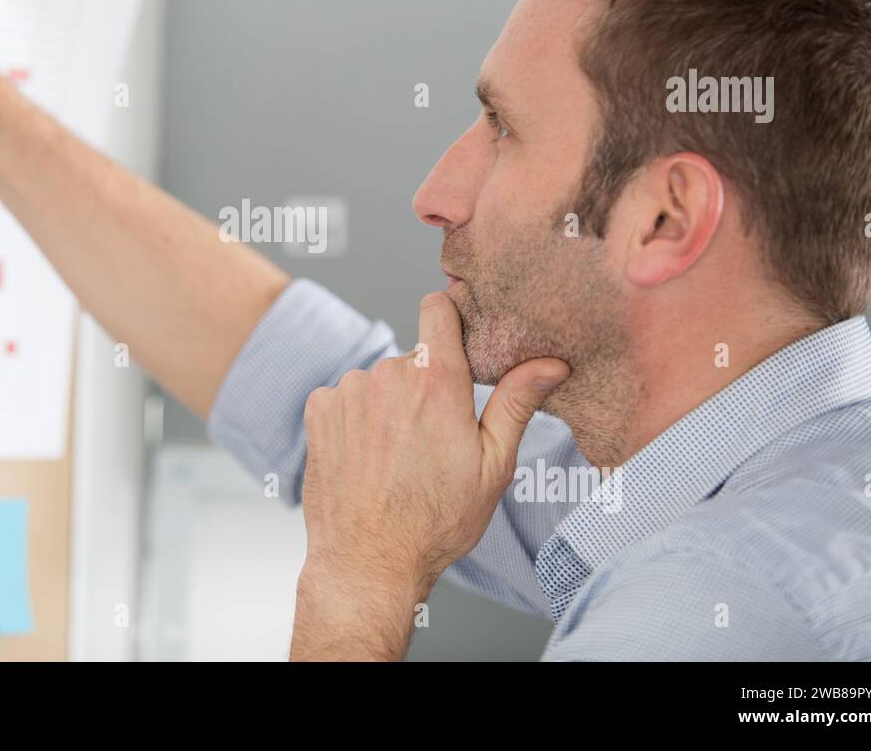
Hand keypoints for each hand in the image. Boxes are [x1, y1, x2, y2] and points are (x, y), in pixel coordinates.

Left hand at [292, 291, 568, 660]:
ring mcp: (348, 390)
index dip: (450, 316)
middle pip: (412, 358)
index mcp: (436, 380)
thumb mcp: (493, 466)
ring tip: (397, 458)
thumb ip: (517, 403)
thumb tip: (551, 362)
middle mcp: (387, 374)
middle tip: (432, 440)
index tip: (457, 337)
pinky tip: (367, 459)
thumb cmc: (437, 522)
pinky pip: (344, 398)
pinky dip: (356, 420)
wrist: (368, 562)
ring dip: (387, 406)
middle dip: (424, 387)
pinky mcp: (319, 410)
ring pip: (377, 382)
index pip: (438, 307)